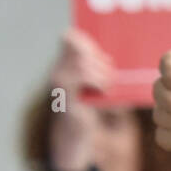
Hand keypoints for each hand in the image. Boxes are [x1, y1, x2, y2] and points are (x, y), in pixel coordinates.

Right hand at [48, 29, 113, 170]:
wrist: (77, 134)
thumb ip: (98, 67)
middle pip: (79, 48)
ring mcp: (59, 81)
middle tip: (109, 74)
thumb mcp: (95, 83)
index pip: (69, 37)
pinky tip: (104, 91)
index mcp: (64, 63)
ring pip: (82, 62)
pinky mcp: (65, 94)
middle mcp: (58, 69)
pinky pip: (82, 76)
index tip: (103, 58)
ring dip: (101, 72)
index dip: (87, 42)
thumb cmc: (90, 107)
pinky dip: (97, 81)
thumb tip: (112, 59)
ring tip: (108, 86)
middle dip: (99, 59)